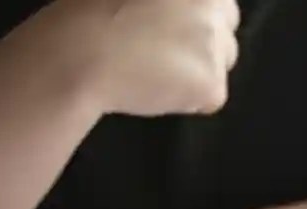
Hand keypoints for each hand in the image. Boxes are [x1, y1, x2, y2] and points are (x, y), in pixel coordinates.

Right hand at [71, 0, 240, 115]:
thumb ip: (163, 1)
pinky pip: (212, 97)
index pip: (218, 1)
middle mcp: (216, 3)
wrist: (80, 50)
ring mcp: (218, 43)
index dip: (192, 15)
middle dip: (203, 40)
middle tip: (162, 50)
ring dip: (197, 68)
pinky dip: (189, 100)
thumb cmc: (89, 9)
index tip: (167, 26)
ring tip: (154, 69)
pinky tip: (155, 89)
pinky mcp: (212, 82)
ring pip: (222, 62)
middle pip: (226, 27)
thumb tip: (165, 17)